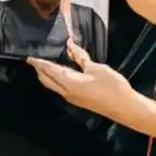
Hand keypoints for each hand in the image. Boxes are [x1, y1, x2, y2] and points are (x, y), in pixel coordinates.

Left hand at [28, 41, 145, 124]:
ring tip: (45, 64)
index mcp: (69, 83)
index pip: (48, 70)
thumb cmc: (112, 87)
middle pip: (47, 80)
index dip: (39, 63)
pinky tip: (61, 73)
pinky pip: (61, 88)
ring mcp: (72, 98)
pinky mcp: (79, 100)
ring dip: (48, 75)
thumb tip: (71, 47)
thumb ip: (81, 58)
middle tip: (35, 59)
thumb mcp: (97, 68)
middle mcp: (66, 92)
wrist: (126, 108)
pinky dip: (57, 79)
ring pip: (53, 85)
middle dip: (40, 70)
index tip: (29, 57)